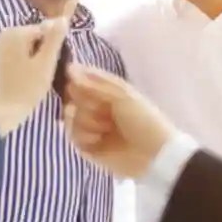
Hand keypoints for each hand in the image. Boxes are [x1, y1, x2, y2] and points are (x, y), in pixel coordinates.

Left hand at [0, 18, 68, 136]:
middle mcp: (6, 34)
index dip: (55, 47)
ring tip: (38, 79)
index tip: (55, 65)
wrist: (1, 111)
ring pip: (29, 48)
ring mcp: (0, 47)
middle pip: (37, 38)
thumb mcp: (46, 62)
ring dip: (37, 60)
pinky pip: (20, 56)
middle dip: (45, 53)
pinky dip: (27, 65)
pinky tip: (28, 80)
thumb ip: (55, 38)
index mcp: (16, 32)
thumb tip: (62, 18)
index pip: (47, 30)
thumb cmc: (26, 88)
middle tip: (47, 74)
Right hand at [63, 64, 174, 178]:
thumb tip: (69, 67)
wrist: (152, 155)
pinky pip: (72, 136)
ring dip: (88, 121)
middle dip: (86, 102)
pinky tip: (99, 140)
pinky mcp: (87, 146)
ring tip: (107, 128)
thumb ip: (94, 83)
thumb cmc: (142, 120)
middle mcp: (97, 106)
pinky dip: (85, 137)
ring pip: (71, 116)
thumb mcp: (122, 96)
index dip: (79, 81)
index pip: (83, 78)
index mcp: (108, 90)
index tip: (80, 84)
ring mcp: (91, 126)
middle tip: (105, 111)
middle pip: (73, 96)